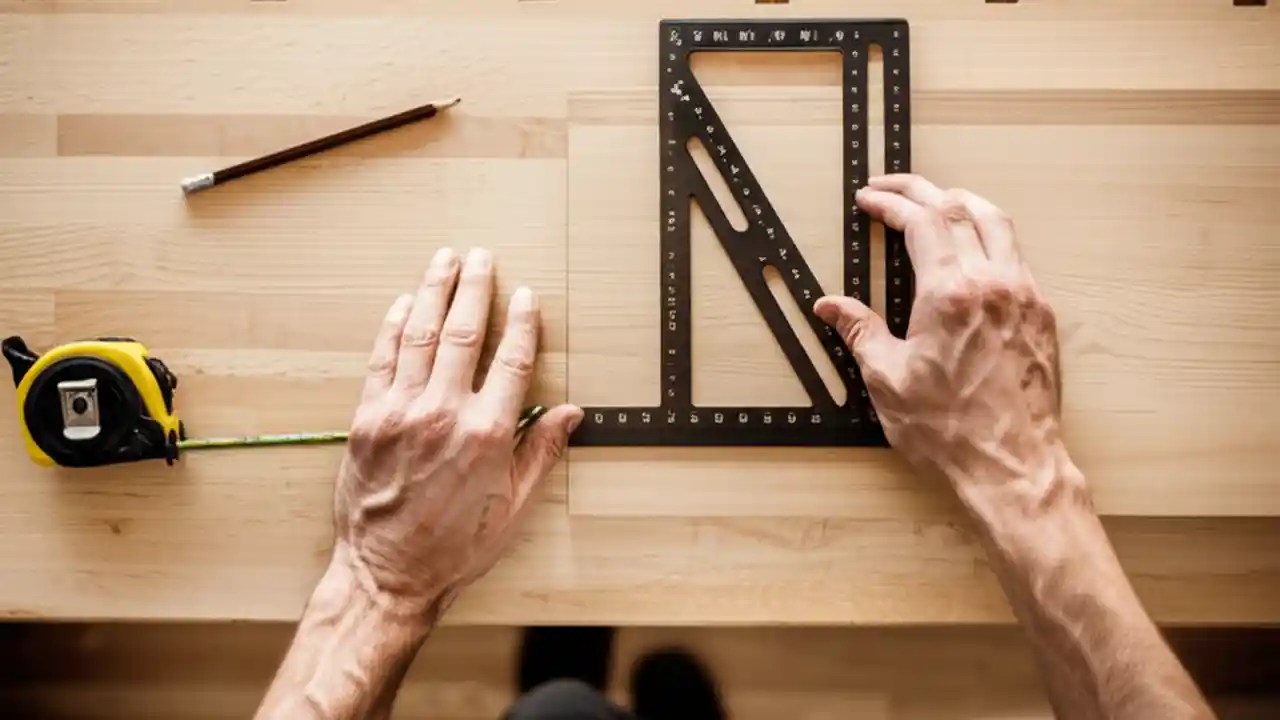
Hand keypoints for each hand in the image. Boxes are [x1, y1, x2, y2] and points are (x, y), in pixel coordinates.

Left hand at [332, 247, 581, 620]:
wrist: (387, 575)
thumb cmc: (456, 548)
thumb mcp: (514, 507)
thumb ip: (541, 452)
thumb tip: (571, 413)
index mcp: (487, 434)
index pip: (511, 360)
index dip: (521, 323)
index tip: (526, 296)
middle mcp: (443, 414)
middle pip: (463, 333)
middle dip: (475, 289)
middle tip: (482, 257)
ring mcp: (400, 412)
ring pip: (420, 336)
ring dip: (434, 292)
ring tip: (445, 260)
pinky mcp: (367, 420)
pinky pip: (382, 359)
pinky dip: (394, 327)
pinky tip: (405, 304)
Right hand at [815, 175, 1077, 510]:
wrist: (1013, 465)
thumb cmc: (951, 430)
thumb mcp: (887, 380)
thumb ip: (859, 332)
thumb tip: (831, 306)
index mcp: (950, 293)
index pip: (922, 222)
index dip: (891, 202)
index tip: (869, 199)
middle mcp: (993, 283)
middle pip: (960, 208)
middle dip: (922, 190)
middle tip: (893, 187)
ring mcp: (1024, 295)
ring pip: (997, 222)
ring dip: (963, 202)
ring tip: (937, 200)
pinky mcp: (1041, 314)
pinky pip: (1016, 254)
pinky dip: (989, 235)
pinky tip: (973, 248)